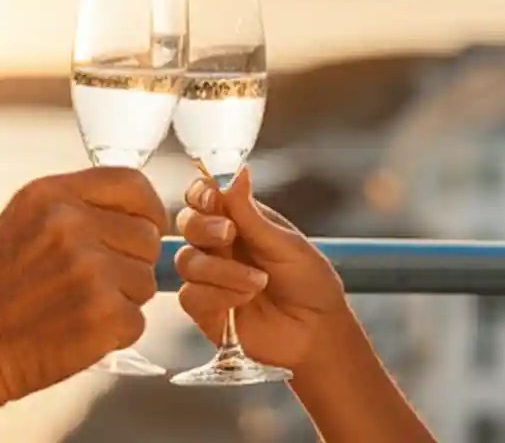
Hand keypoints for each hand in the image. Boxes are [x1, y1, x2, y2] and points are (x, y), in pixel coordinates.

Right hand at [0, 167, 167, 433]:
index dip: (148, 209)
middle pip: (147, 237)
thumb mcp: (20, 224)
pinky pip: (138, 321)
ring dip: (122, 300)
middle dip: (130, 263)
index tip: (150, 226)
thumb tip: (138, 216)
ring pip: (146, 281)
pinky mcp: (103, 314)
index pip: (131, 183)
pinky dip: (114, 334)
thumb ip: (75, 210)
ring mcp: (90, 269)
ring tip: (73, 308)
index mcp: (49, 195)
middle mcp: (71, 224)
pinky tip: (75, 332)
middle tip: (88, 285)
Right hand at [175, 167, 347, 371]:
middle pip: (186, 223)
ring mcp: (210, 278)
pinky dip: (218, 295)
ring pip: (186, 260)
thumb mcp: (285, 244)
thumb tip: (237, 173)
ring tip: (259, 281)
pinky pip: (191, 296)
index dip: (201, 193)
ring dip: (221, 269)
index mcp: (239, 221)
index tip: (214, 196)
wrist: (318, 331)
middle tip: (229, 234)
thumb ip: (251, 215)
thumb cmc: (310, 283)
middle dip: (204, 226)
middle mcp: (219, 246)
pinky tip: (244, 300)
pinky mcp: (206, 311)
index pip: (204, 196)